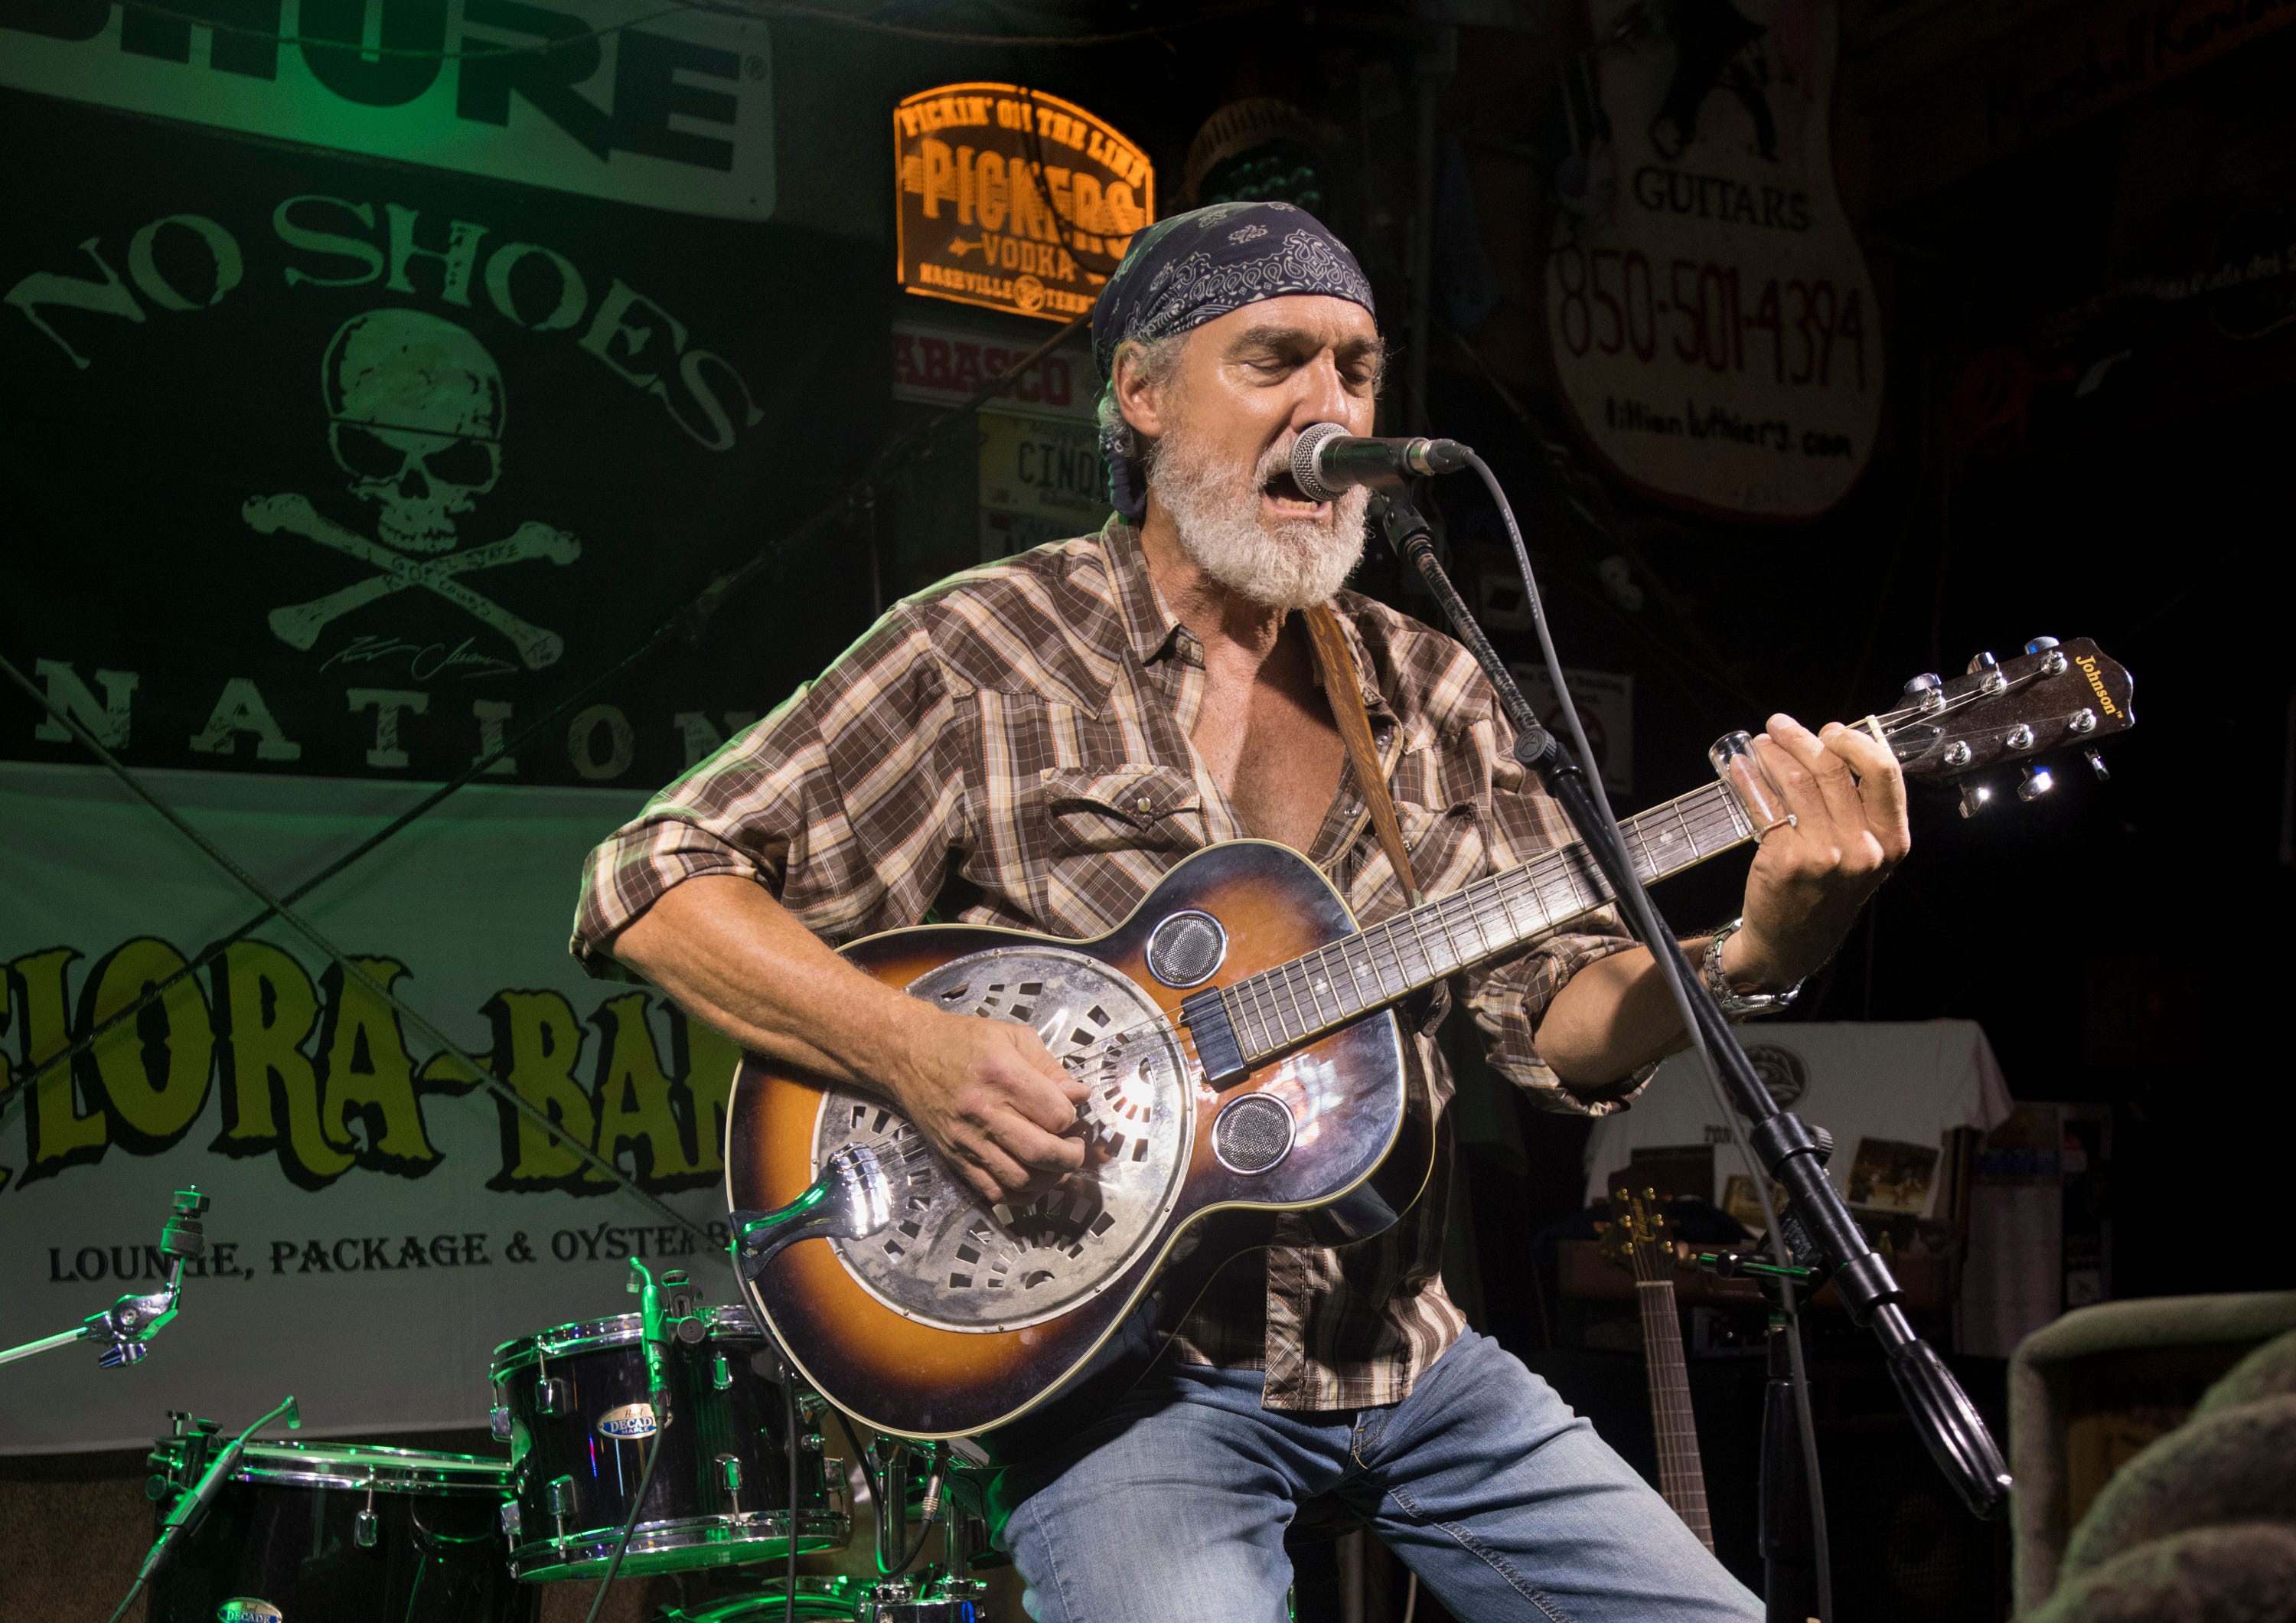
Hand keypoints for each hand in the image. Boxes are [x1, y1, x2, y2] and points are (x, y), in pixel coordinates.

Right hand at [887, 1008, 1090, 1205]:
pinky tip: (1030, 1178)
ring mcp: (967, 1139)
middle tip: (1074, 1147)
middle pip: (1041, 1153)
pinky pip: (994, 1192)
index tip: (1069, 1110)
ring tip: (1055, 1164)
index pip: (1055, 1114)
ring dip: (1049, 1179)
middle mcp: (984, 1111)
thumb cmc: (964, 1041)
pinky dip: (1020, 1195)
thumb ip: (1051, 1069)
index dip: (1072, 1117)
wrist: (908, 1055)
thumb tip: (1080, 1097)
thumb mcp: (1014, 1037)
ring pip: (1020, 1180)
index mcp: (1002, 1074)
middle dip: (1070, 1156)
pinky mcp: (955, 1158)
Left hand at [1722, 714, 1909, 990]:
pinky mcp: (1786, 860)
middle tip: (1779, 726)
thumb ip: (1857, 808)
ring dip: (1773, 754)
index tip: (1830, 730)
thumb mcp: (1862, 855)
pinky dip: (1750, 780)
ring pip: (1798, 781)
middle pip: (1833, 769)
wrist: (1794, 943)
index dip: (1855, 742)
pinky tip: (1740, 769)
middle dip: (1801, 738)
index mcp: (1891, 841)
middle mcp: (1863, 849)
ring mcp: (1824, 855)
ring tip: (1760, 745)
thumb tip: (1832, 745)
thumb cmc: (1827, 891)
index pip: (1884, 773)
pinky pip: (1766, 805)